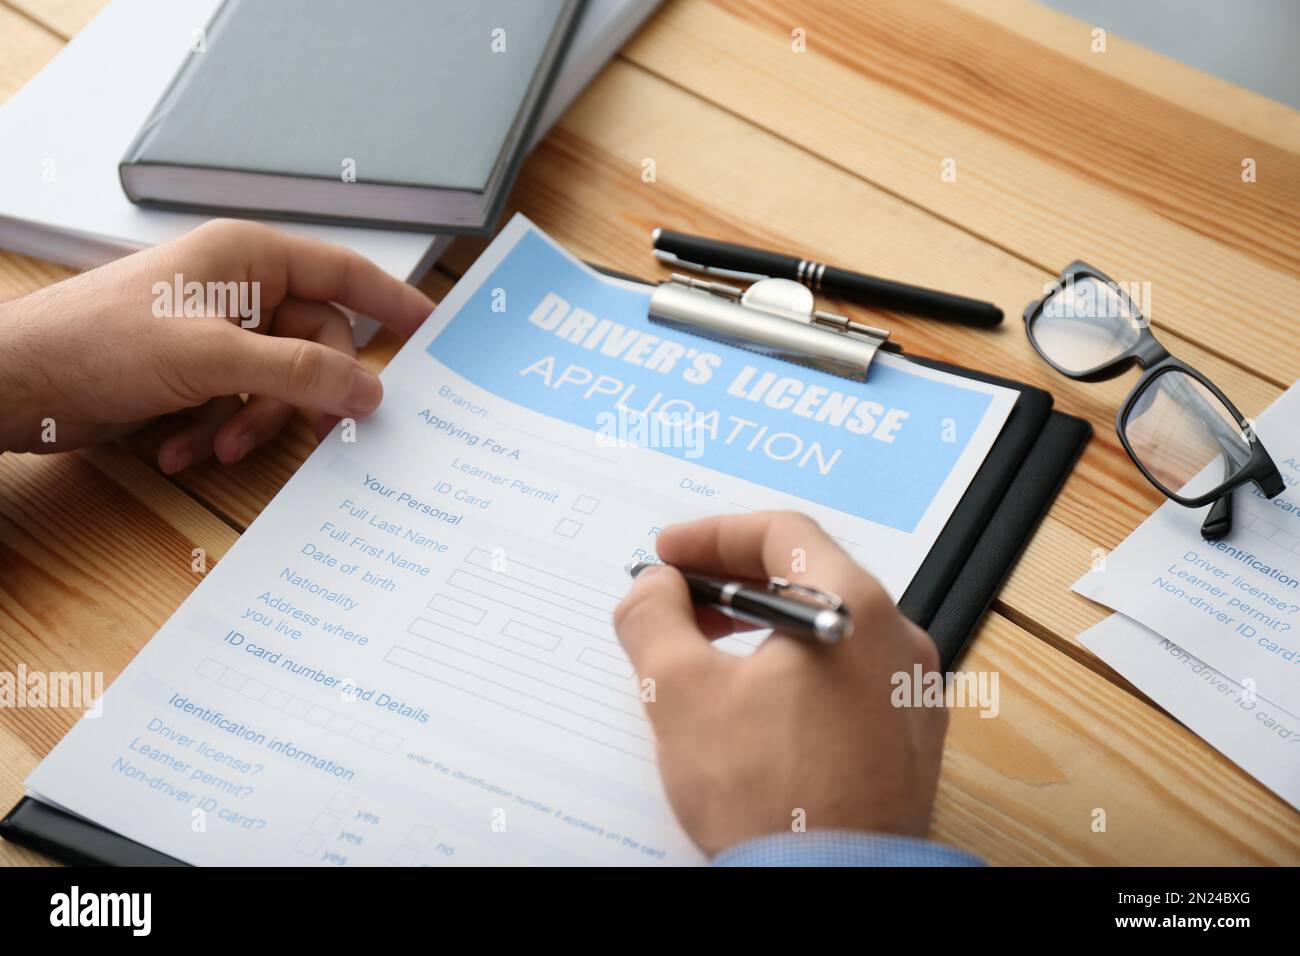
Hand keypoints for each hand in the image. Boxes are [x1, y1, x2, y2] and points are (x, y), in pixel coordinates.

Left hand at [0, 219, 434, 470]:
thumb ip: (299, 372)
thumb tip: (369, 387)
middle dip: (297, 396)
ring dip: (250, 423)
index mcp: (249, 258)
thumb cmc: (95, 343)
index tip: (434, 330)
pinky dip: (218, 431)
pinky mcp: (197, 373)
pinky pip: (242, 405)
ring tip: (211, 443)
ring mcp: (219, 333)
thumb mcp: (210, 358)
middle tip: (312, 433)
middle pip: (317, 345)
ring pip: (280, 384)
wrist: (18, 386)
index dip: (392, 303)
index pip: (344, 274)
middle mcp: (240, 291)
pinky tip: (181, 446)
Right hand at [613, 511, 946, 856]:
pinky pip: (847, 673)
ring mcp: (910, 691)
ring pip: (829, 627)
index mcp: (854, 609)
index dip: (713, 534)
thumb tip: (652, 588)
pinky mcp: (906, 736)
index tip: (670, 553)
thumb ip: (654, 619)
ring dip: (762, 625)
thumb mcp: (680, 694)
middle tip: (677, 600)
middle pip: (809, 576)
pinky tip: (753, 699)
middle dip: (732, 581)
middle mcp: (897, 640)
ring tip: (707, 652)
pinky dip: (795, 666)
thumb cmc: (772, 800)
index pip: (783, 533)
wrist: (831, 889)